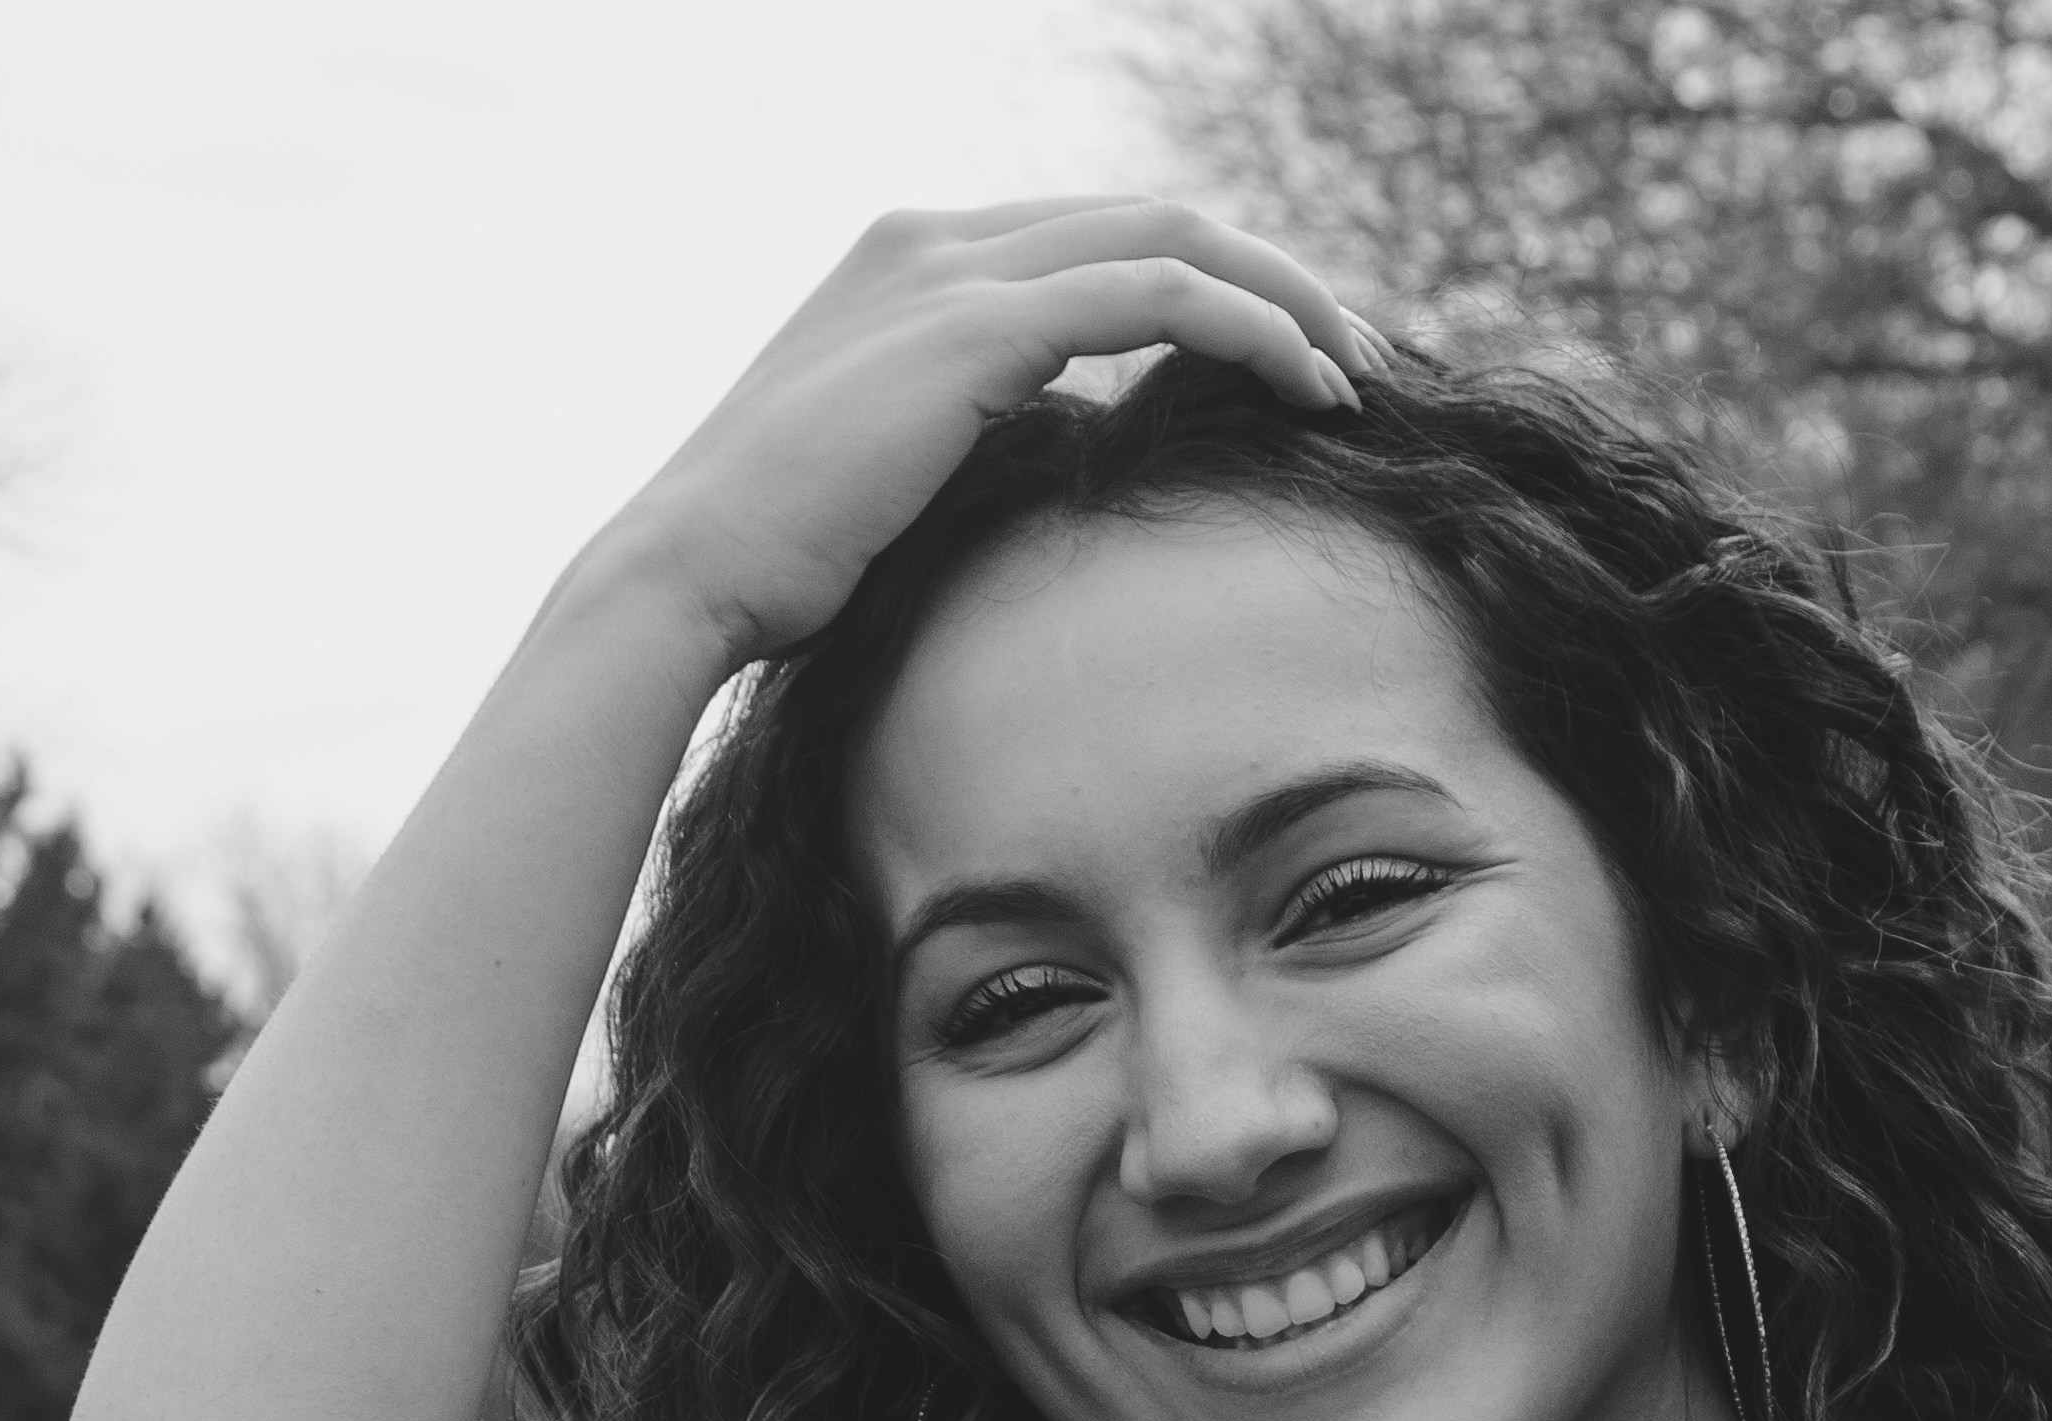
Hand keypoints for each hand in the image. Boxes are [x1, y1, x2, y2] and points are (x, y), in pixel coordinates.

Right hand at [596, 200, 1392, 666]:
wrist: (691, 574)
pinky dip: (1253, 329)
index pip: (1101, 238)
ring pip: (1175, 237)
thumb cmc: (787, 564)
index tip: (1291, 360)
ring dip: (1287, 297)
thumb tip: (1082, 457)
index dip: (1211, 286)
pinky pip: (1161, 295)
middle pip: (1155, 216)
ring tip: (1360, 374)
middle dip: (1274, 277)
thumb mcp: (903, 473)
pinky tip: (1311, 388)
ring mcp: (953, 270)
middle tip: (1361, 356)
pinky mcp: (977, 327)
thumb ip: (988, 432)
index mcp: (913, 260)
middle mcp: (936, 238)